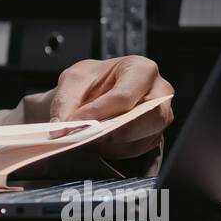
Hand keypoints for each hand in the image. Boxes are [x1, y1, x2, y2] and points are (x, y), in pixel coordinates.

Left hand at [46, 56, 174, 159]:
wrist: (100, 89)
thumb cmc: (94, 80)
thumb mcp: (75, 80)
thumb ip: (65, 100)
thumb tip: (60, 126)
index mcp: (142, 70)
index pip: (124, 95)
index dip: (99, 111)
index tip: (76, 122)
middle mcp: (159, 94)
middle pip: (143, 120)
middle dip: (111, 132)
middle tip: (83, 136)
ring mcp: (160, 117)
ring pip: (139, 139)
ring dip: (109, 145)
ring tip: (85, 139)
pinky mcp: (153, 136)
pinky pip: (135, 150)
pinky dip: (112, 151)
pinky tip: (95, 144)